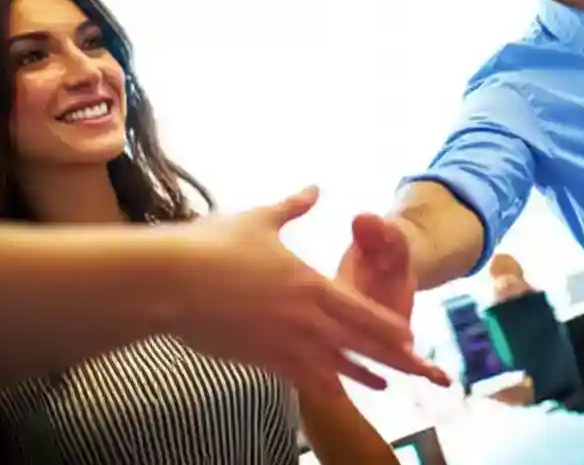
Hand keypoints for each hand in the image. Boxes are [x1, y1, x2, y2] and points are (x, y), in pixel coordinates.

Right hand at [173, 187, 448, 397]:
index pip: (360, 311)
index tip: (409, 336)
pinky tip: (334, 394)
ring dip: (360, 376)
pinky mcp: (256, 358)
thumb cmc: (212, 244)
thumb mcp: (259, 220)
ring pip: (332, 366)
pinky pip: (297, 378)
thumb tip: (315, 188)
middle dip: (388, 357)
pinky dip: (320, 387)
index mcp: (308, 283)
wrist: (168, 280)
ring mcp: (281, 342)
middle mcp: (302, 318)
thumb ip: (293, 208)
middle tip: (416, 368)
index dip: (387, 326)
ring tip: (385, 387)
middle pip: (356, 342)